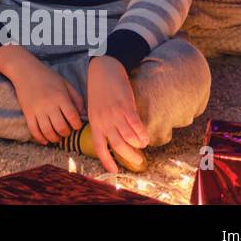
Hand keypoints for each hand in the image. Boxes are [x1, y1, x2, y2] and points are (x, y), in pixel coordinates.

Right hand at [0, 46, 84, 144]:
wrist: (25, 70)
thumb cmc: (47, 76)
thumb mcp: (65, 83)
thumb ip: (76, 98)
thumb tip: (83, 113)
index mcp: (60, 97)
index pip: (72, 117)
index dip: (77, 125)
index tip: (76, 125)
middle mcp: (49, 105)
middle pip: (61, 127)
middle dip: (66, 133)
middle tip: (66, 132)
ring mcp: (37, 110)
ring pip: (47, 131)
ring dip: (55, 138)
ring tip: (57, 137)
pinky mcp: (27, 113)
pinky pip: (34, 130)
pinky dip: (40, 138)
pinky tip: (46, 140)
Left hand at [85, 55, 148, 172]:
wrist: (104, 69)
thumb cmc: (100, 89)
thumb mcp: (95, 108)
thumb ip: (101, 122)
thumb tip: (111, 137)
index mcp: (95, 123)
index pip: (100, 147)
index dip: (107, 161)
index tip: (115, 171)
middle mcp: (104, 121)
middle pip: (118, 146)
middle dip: (129, 157)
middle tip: (138, 161)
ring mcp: (115, 114)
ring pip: (129, 138)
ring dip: (138, 145)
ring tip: (143, 146)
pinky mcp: (125, 106)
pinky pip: (136, 126)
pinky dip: (142, 134)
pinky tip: (146, 137)